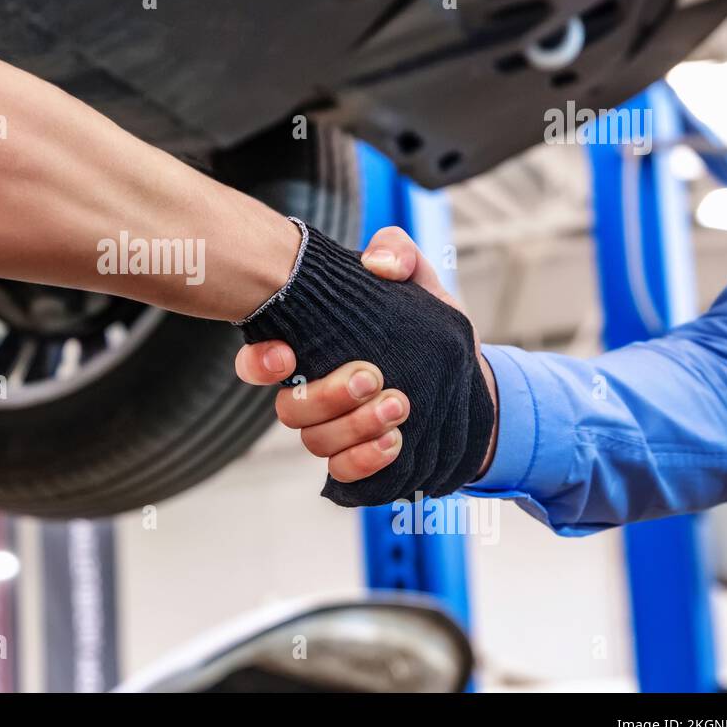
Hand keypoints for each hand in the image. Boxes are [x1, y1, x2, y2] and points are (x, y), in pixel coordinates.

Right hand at [235, 226, 497, 482]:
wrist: (467, 379)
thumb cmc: (428, 325)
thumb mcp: (419, 280)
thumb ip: (398, 253)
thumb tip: (377, 263)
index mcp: (311, 348)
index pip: (259, 360)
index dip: (259, 363)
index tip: (286, 354)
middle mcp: (312, 392)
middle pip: (290, 409)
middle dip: (326, 396)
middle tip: (371, 377)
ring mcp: (333, 429)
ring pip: (316, 442)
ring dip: (354, 427)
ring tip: (399, 408)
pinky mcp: (358, 460)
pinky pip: (343, 473)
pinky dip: (364, 461)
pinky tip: (395, 442)